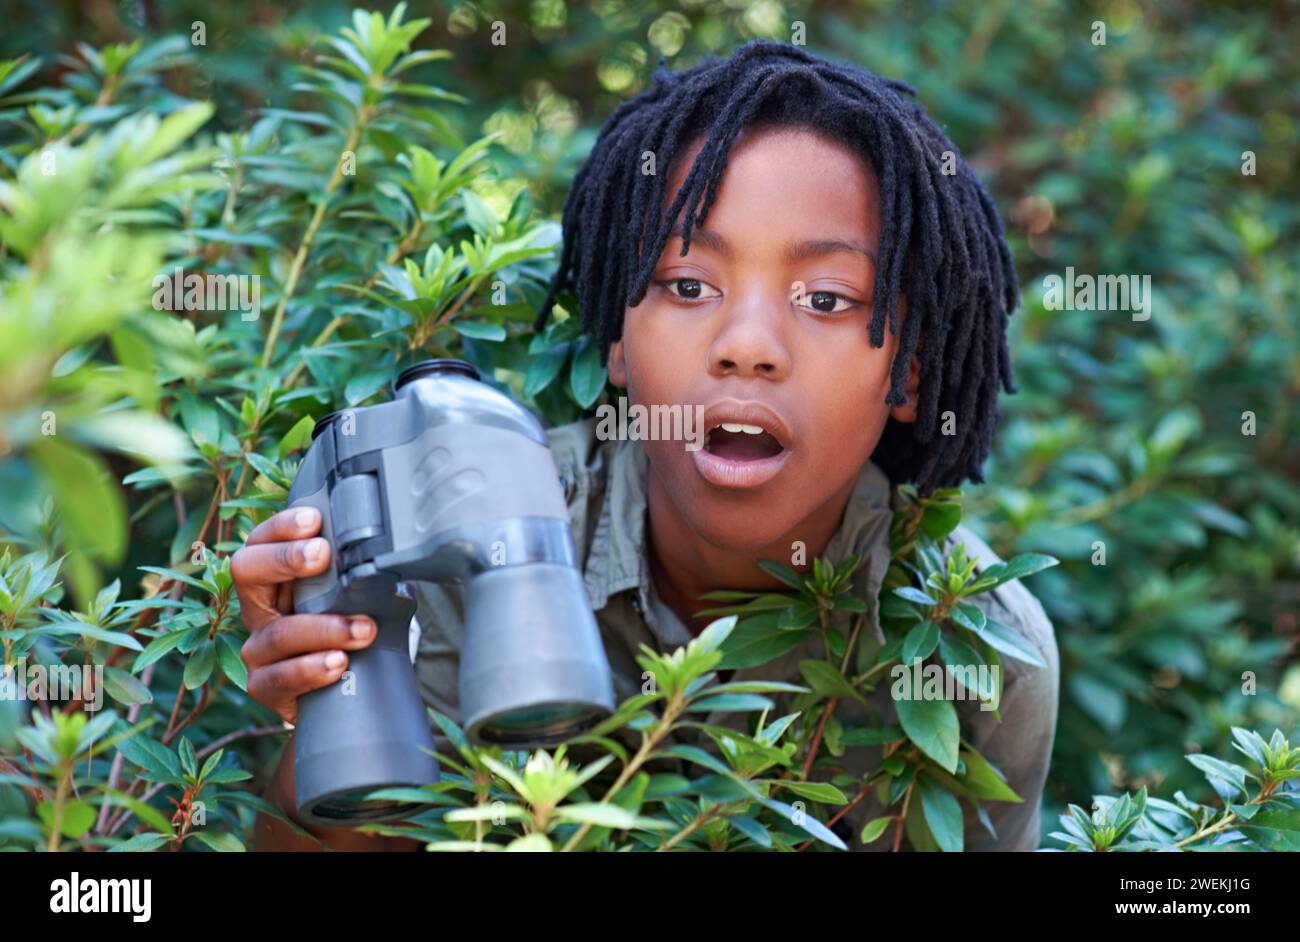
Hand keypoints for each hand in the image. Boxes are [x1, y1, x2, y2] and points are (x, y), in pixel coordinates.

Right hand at [230, 506, 375, 724]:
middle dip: (285, 558)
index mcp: (276, 578)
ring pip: (278, 631)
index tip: (314, 520)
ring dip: (324, 627)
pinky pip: (279, 677)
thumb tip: (395, 550)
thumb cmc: (348, 634)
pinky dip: (311, 668)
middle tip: (322, 554)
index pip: (263, 540)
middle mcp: (260, 608)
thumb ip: (356, 574)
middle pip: (247, 570)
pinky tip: (338, 663)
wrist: (341, 693)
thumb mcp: (351, 598)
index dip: (282, 527)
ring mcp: (258, 649)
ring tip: (364, 629)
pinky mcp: (266, 686)